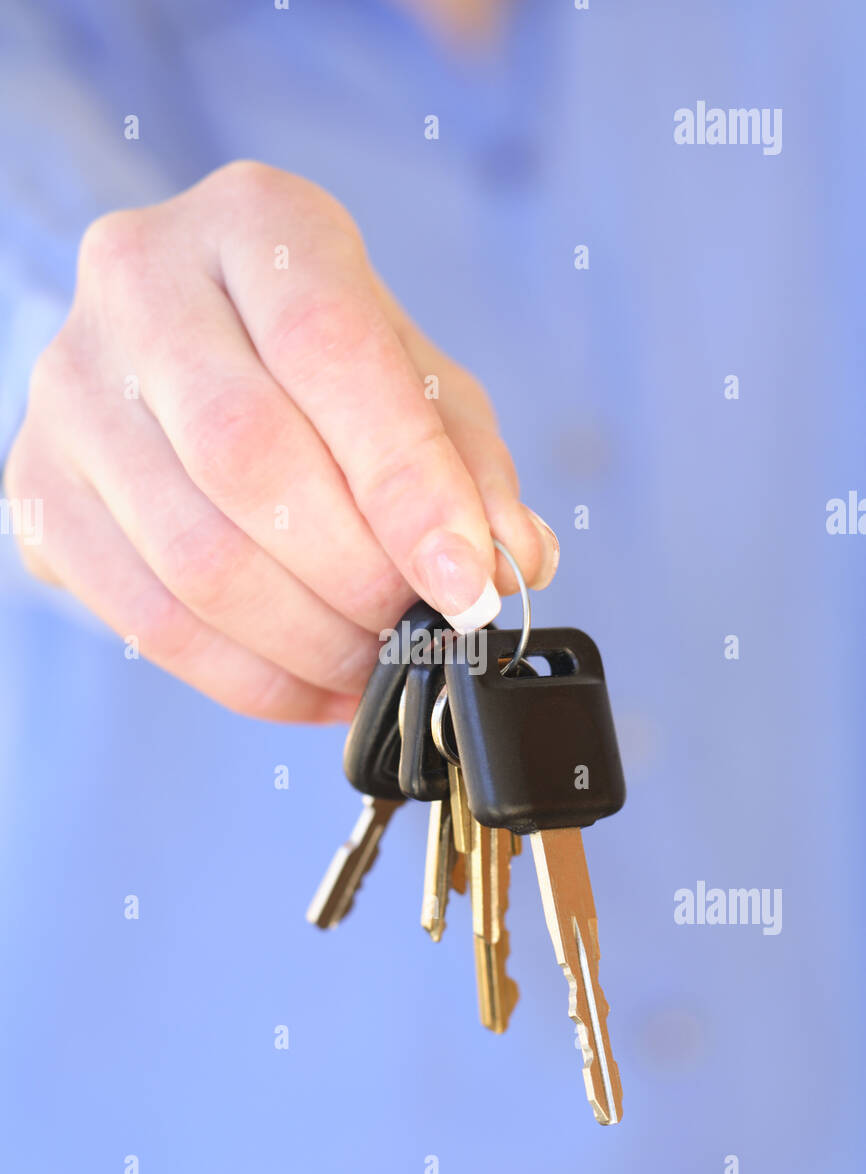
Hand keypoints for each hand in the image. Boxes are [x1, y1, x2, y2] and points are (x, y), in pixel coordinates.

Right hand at [4, 161, 558, 720]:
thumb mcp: (415, 379)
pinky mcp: (38, 484)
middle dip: (355, 574)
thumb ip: (466, 461)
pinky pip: (145, 618)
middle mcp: (140, 282)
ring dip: (306, 642)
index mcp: (257, 224)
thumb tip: (509, 560)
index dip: (405, 483)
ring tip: (372, 662)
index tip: (467, 583)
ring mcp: (72, 386)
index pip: (328, 347)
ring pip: (193, 555)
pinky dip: (247, 678)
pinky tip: (313, 687)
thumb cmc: (319, 362)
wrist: (187, 353)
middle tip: (415, 627)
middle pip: (247, 456)